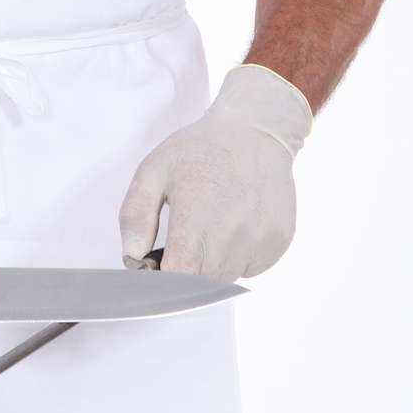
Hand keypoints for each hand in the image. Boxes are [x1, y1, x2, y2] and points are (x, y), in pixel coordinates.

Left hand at [118, 63, 313, 280]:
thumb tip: (133, 256)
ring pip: (228, 276)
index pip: (180, 278)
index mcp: (197, 218)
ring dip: (214, 262)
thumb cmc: (201, 149)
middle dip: (188, 267)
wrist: (255, 131)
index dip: (165, 281)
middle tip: (186, 233)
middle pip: (203, 282)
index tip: (159, 268)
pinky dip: (239, 255)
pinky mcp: (279, 240)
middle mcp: (233, 234)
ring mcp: (260, 239)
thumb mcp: (154, 170)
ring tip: (214, 221)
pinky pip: (252, 266)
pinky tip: (236, 221)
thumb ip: (136, 216)